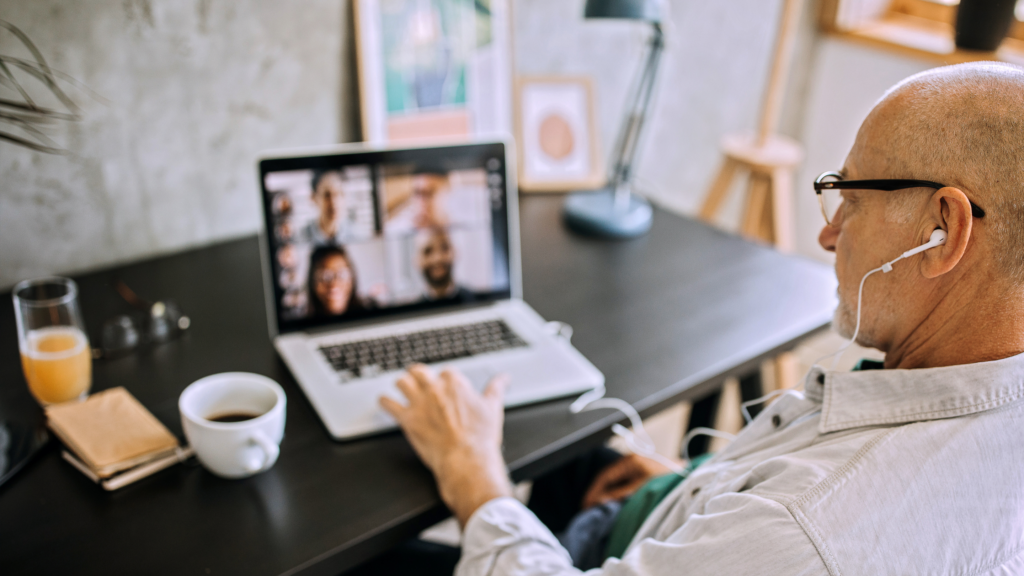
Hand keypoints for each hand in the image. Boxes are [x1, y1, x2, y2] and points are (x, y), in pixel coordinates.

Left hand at [380, 364, 512, 525]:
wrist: (467, 460)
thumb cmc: (480, 437)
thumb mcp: (493, 408)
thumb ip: (496, 389)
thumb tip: (504, 378)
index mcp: (455, 384)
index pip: (446, 372)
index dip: (445, 379)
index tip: (446, 386)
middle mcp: (434, 389)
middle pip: (419, 371)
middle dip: (419, 375)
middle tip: (419, 380)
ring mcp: (419, 403)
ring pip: (402, 382)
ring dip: (401, 384)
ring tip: (401, 387)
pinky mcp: (407, 419)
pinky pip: (388, 404)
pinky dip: (385, 402)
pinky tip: (384, 402)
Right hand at [582, 454, 671, 508]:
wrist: (689, 477)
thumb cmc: (667, 480)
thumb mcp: (640, 489)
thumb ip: (619, 494)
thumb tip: (599, 500)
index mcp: (629, 461)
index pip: (604, 476)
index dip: (594, 491)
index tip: (586, 505)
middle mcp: (630, 460)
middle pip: (608, 477)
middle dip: (597, 492)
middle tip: (588, 509)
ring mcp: (636, 466)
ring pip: (614, 480)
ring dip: (605, 492)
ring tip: (597, 507)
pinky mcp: (641, 472)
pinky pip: (622, 482)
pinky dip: (615, 491)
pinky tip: (611, 501)